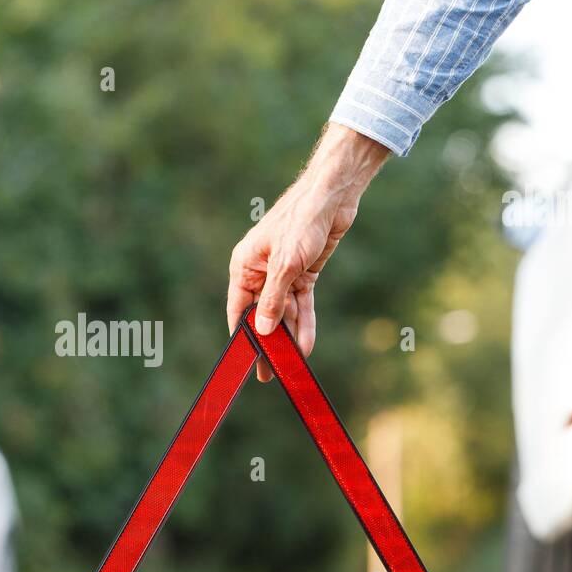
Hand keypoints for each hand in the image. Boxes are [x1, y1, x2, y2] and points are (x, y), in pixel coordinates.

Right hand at [227, 124, 389, 381]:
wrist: (333, 196)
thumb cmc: (303, 220)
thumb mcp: (287, 264)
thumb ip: (274, 299)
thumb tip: (263, 329)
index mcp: (245, 265)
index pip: (238, 309)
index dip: (242, 335)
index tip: (244, 361)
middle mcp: (260, 271)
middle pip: (261, 314)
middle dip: (266, 343)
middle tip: (267, 374)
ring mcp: (282, 273)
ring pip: (283, 312)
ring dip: (288, 337)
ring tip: (290, 366)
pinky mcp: (303, 273)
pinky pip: (302, 304)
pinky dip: (305, 323)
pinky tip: (306, 345)